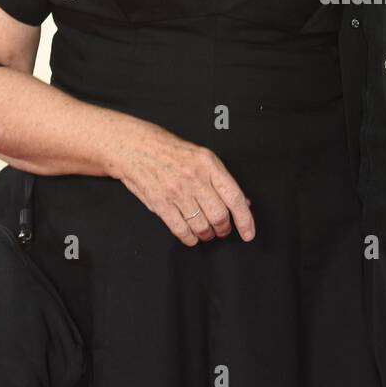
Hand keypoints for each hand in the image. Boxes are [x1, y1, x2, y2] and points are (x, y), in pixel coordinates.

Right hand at [107, 120, 254, 247]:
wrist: (136, 148)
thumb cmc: (172, 152)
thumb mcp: (202, 158)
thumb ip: (222, 181)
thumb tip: (244, 202)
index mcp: (209, 164)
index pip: (234, 197)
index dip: (245, 220)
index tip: (248, 233)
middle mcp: (194, 178)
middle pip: (219, 215)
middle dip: (223, 229)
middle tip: (222, 230)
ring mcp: (176, 191)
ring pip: (201, 225)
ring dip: (207, 234)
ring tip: (207, 232)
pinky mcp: (160, 203)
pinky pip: (180, 229)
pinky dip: (189, 238)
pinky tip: (191, 236)